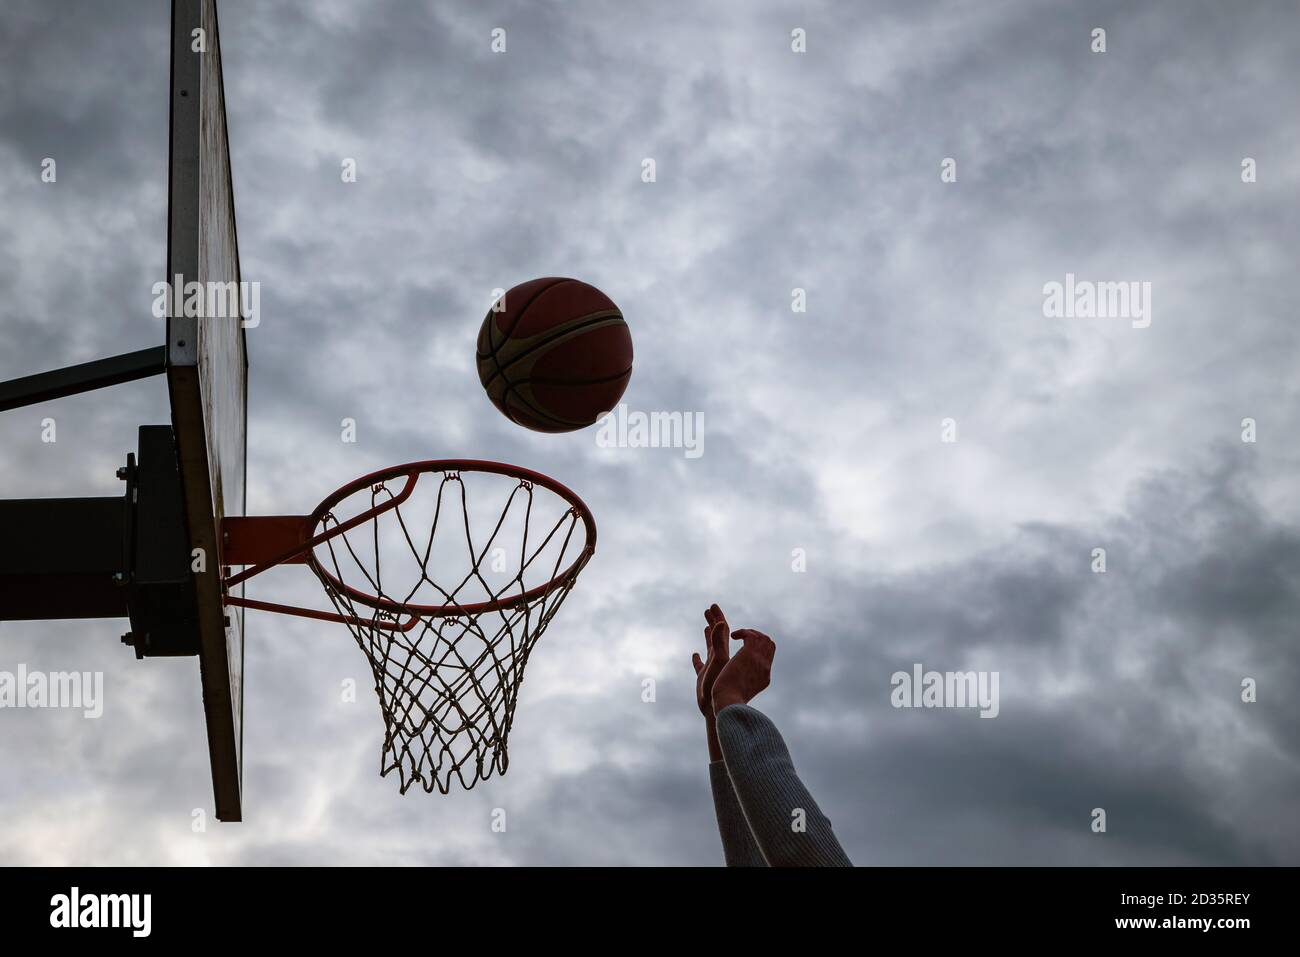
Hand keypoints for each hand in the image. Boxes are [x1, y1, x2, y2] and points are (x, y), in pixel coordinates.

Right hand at [691, 604, 729, 718]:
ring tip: (706, 626)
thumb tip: (722, 622)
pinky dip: (698, 659)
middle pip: (717, 635)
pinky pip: (701, 666)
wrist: (719, 709)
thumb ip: (719, 642)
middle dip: (713, 621)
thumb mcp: (718, 661)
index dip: (719, 616)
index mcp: (723, 652)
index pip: (723, 630)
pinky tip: (695, 655)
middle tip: (708, 608)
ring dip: (708, 636)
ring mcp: (712, 667)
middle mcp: (719, 658)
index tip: (713, 605)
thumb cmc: (718, 688)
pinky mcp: (704, 678)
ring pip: (710, 648)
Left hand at [711, 628, 773, 711]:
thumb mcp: (742, 695)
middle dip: (757, 637)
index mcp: (765, 678)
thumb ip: (744, 688)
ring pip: (762, 638)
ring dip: (749, 632)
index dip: (761, 648)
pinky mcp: (749, 654)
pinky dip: (743, 632)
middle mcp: (765, 668)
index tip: (746, 646)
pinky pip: (751, 635)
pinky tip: (732, 636)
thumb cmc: (729, 703)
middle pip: (769, 644)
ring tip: (737, 635)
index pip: (769, 656)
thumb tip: (739, 686)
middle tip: (743, 637)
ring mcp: (759, 660)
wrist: (728, 702)